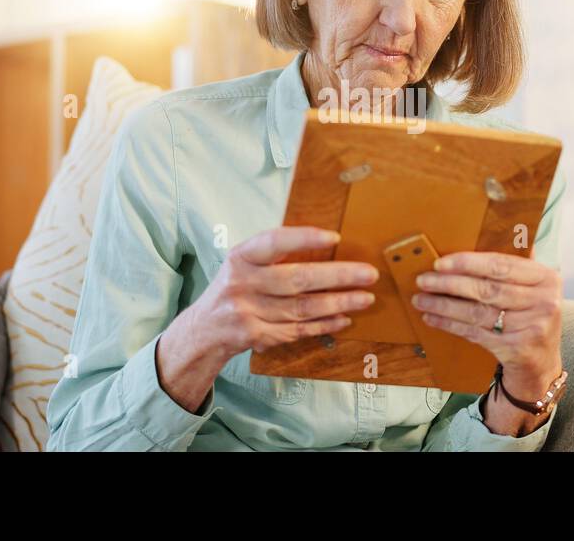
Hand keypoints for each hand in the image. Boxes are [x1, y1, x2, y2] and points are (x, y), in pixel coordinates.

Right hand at [188, 226, 379, 360]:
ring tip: (365, 297)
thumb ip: (273, 253)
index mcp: (241, 257)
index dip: (304, 238)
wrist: (205, 328)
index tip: (335, 237)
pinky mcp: (258, 336)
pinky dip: (324, 325)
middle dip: (338, 276)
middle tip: (368, 274)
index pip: (274, 242)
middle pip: (297, 279)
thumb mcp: (243, 262)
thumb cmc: (235, 286)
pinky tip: (345, 318)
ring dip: (339, 303)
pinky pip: (298, 330)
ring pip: (303, 309)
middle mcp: (243, 283)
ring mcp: (249, 313)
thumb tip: (325, 243)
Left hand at [412, 252, 562, 401]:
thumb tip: (495, 231)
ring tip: (421, 299)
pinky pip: (474, 332)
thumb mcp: (534, 287)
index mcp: (546, 278)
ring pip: (478, 312)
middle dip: (450, 283)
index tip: (441, 263)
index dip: (468, 263)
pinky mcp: (515, 348)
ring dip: (443, 305)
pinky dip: (450, 324)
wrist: (540, 360)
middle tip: (424, 280)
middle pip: (487, 289)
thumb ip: (517, 264)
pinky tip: (432, 318)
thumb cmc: (530, 315)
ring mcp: (531, 327)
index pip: (501, 265)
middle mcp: (543, 302)